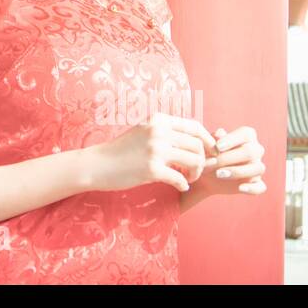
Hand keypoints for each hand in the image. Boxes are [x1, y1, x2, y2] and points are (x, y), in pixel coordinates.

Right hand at [91, 112, 217, 192]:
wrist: (98, 164)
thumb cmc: (121, 150)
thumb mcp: (143, 131)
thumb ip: (164, 131)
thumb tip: (193, 139)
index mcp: (158, 120)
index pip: (194, 126)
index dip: (207, 140)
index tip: (209, 153)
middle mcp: (158, 131)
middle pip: (197, 145)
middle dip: (202, 160)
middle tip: (195, 171)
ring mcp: (155, 149)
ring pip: (193, 160)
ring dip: (196, 173)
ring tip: (188, 178)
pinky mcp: (152, 169)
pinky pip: (180, 179)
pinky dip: (184, 185)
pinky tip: (180, 187)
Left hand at [194, 125, 266, 195]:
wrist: (205, 176)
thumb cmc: (208, 155)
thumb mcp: (208, 146)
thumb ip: (214, 139)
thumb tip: (220, 133)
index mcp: (247, 137)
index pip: (246, 133)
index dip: (233, 139)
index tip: (217, 147)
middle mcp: (255, 151)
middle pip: (251, 152)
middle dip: (230, 158)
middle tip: (212, 163)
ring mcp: (257, 168)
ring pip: (258, 168)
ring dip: (238, 171)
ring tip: (219, 174)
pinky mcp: (256, 184)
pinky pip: (260, 186)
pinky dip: (252, 188)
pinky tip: (240, 188)